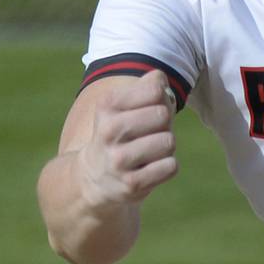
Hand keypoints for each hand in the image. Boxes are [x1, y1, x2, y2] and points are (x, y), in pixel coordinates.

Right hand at [77, 72, 178, 207]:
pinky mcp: (132, 184)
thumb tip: (160, 79)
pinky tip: (148, 168)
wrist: (93, 177)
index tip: (145, 111)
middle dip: (163, 124)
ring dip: (165, 147)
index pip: (155, 90)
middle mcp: (109, 131)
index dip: (159, 100)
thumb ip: (147, 86)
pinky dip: (166, 167)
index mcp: (107, 105)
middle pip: (163, 115)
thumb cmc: (119, 134)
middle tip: (148, 134)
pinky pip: (170, 166)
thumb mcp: (123, 105)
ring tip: (147, 152)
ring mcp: (119, 160)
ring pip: (168, 142)